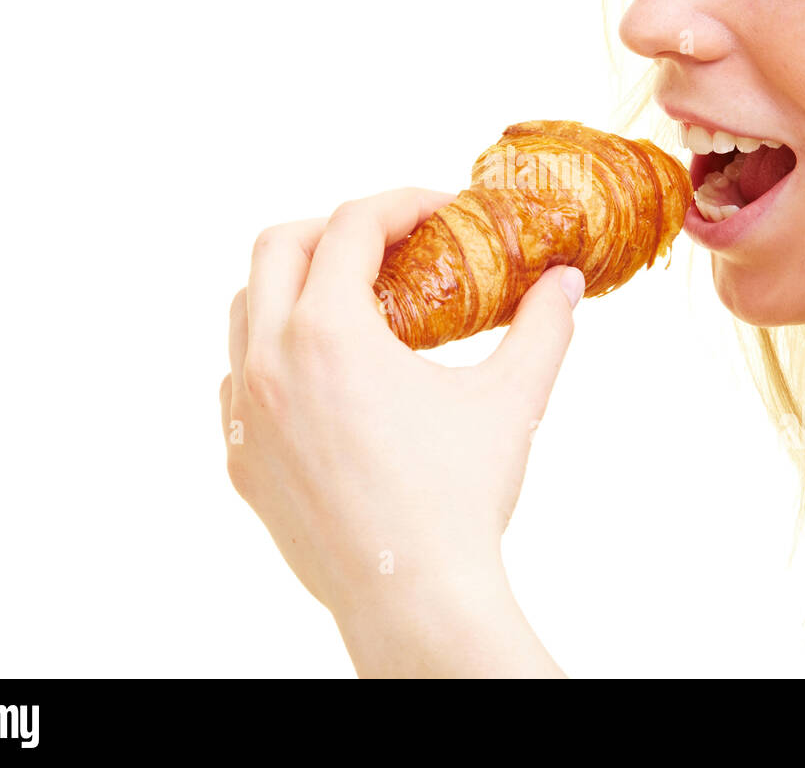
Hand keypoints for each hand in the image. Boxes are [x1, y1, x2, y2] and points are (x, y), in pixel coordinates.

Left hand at [220, 188, 584, 638]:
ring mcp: (246, 414)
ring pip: (244, 310)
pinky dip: (271, 355)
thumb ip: (543, 327)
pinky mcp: (241, 461)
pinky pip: (238, 379)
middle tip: (388, 245)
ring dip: (293, 288)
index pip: (352, 227)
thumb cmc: (461, 499)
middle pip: (277, 247)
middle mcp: (271, 362)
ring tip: (352, 304)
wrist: (415, 600)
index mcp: (330, 334)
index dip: (400, 203)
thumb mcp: (512, 401)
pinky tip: (321, 378)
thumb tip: (566, 280)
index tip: (437, 212)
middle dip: (334, 229)